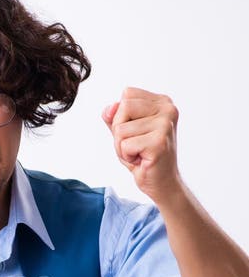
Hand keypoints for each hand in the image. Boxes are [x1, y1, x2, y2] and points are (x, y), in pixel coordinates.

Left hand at [102, 87, 180, 204]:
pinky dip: (127, 156)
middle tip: (135, 145)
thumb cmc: (143, 156)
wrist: (161, 182)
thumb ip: (114, 115)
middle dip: (119, 131)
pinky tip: (142, 160)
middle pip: (123, 107)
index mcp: (162, 101)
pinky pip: (125, 145)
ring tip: (138, 153)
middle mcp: (168, 109)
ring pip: (120, 129)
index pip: (127, 94)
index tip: (136, 132)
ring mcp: (165, 124)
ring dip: (122, 147)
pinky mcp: (159, 142)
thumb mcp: (124, 131)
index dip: (121, 115)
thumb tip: (109, 109)